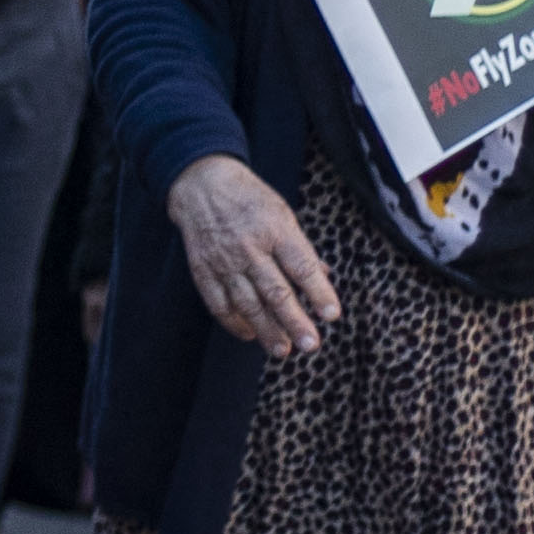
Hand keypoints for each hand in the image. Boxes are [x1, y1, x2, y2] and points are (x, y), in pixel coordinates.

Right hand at [168, 154, 339, 357]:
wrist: (201, 183)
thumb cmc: (250, 199)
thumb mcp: (283, 213)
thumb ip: (301, 248)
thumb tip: (324, 276)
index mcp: (275, 229)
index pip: (302, 266)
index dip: (319, 292)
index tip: (332, 315)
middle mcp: (250, 247)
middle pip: (276, 290)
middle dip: (294, 321)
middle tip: (311, 345)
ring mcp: (224, 260)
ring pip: (247, 303)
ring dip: (266, 329)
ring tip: (283, 350)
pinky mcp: (203, 269)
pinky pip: (218, 302)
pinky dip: (233, 322)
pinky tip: (249, 335)